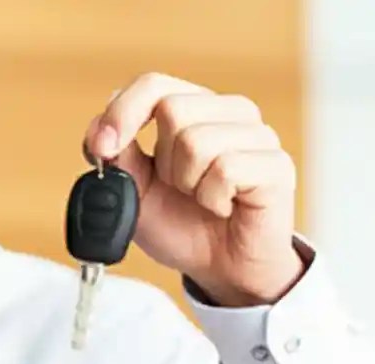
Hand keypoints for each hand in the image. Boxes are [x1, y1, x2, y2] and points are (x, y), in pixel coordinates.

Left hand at [83, 72, 305, 306]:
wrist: (221, 269)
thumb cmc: (182, 224)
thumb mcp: (133, 190)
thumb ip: (114, 156)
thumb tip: (98, 131)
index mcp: (193, 109)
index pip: (153, 84)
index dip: (121, 112)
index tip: (102, 148)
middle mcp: (228, 112)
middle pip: (173, 109)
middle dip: (163, 162)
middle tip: (180, 188)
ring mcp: (257, 134)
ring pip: (198, 141)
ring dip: (189, 184)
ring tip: (203, 198)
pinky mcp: (276, 164)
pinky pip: (226, 169)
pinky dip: (213, 199)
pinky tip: (224, 207)